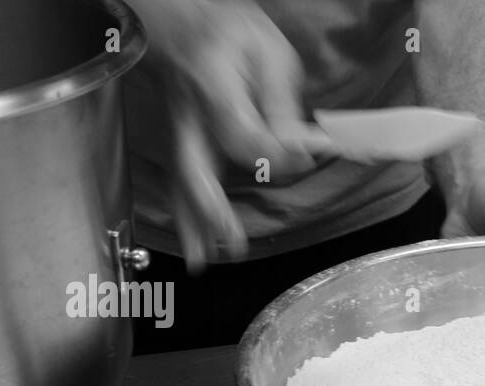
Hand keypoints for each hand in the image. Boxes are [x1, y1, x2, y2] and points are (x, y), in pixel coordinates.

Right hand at [138, 0, 332, 270]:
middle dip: (209, 205)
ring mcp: (180, 132)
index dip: (274, 154)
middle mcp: (190, 114)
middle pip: (192, 165)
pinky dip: (186, 220)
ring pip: (180, 182)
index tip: (304, 157)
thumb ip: (282, 104)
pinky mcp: (182, 145)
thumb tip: (299, 150)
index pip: (241, 134)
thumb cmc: (233, 35)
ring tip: (202, 262)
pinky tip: (197, 251)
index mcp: (212, 85)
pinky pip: (179, 184)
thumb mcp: (269, 53)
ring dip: (192, 224)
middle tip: (231, 239)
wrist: (186, 23)